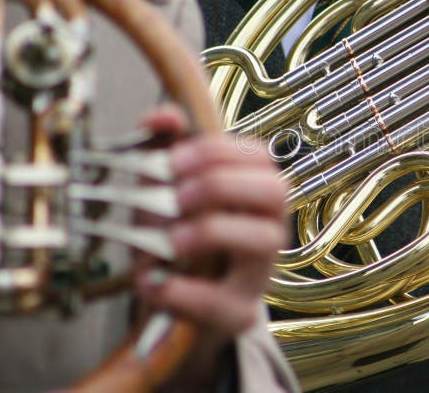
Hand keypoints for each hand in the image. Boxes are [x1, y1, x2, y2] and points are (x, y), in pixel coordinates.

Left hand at [134, 106, 287, 334]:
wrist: (176, 301)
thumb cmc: (179, 234)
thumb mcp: (167, 187)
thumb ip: (164, 147)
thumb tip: (162, 116)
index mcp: (255, 190)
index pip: (259, 155)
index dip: (215, 152)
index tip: (172, 161)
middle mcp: (269, 226)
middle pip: (276, 190)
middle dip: (222, 185)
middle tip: (176, 196)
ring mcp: (259, 272)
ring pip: (264, 240)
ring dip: (211, 230)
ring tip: (170, 240)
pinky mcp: (238, 313)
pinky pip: (225, 302)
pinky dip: (181, 291)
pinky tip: (152, 281)